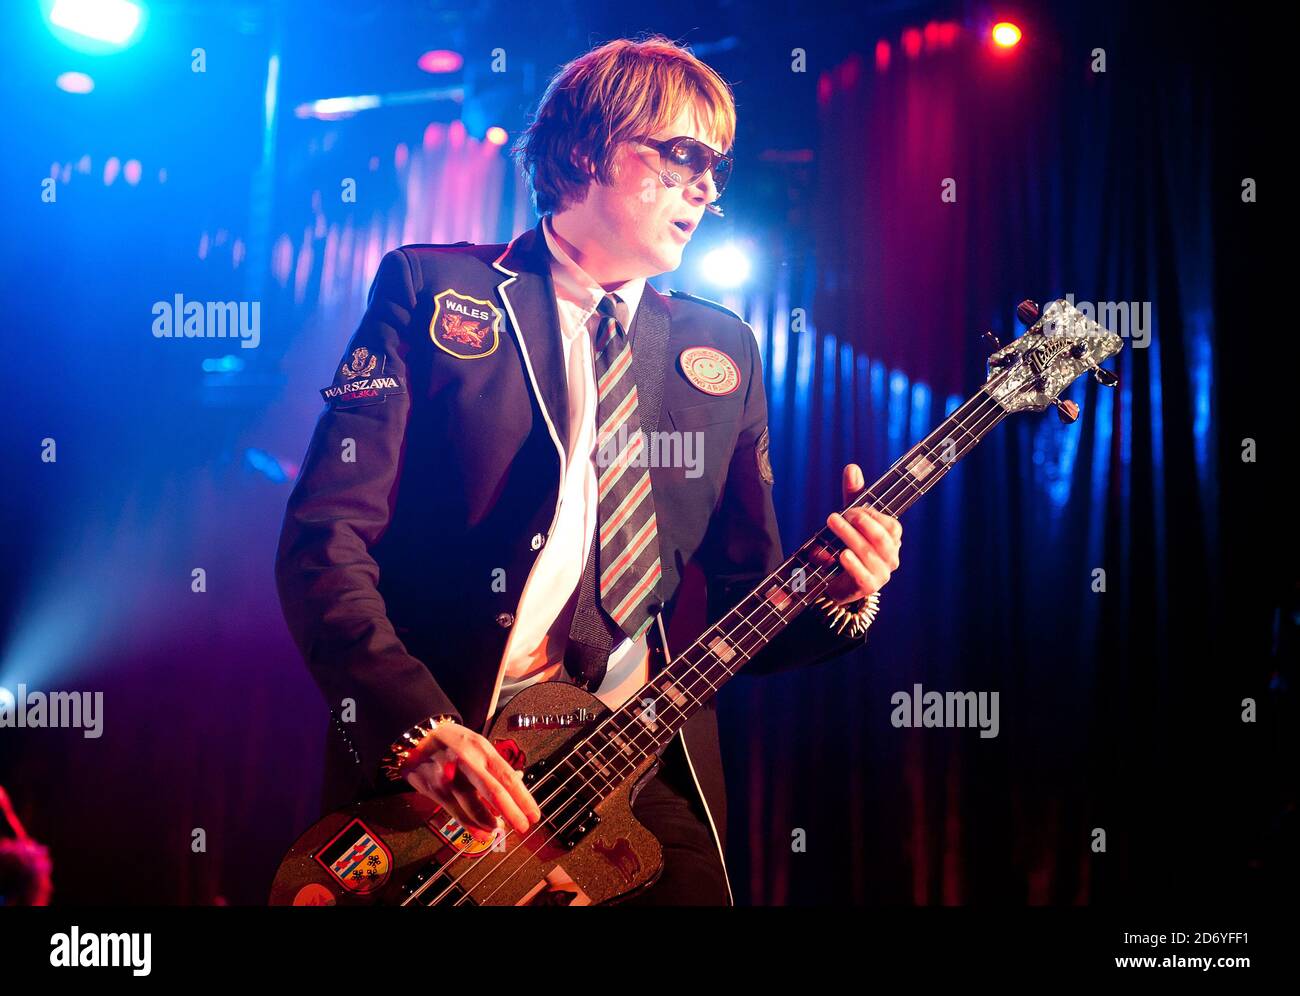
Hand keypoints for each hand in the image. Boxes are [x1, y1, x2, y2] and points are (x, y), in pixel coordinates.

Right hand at [401, 721, 541, 837]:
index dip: (523, 798)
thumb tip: (518, 785)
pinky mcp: (434, 788)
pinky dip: (471, 826)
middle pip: (493, 791)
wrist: (416, 735)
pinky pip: (456, 812)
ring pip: (473, 806)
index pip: (507, 777)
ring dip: (490, 822)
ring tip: (500, 829)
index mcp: (482, 749)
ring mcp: (449, 776)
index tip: (533, 813)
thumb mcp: (477, 744)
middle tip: (523, 826)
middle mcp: (467, 762)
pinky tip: (482, 834)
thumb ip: (494, 766)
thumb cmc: (452, 741)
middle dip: (512, 812)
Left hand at [821, 463, 900, 604]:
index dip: (873, 516)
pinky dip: (852, 564)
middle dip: (862, 524)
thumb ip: (854, 496)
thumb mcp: (851, 519)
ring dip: (849, 537)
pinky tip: (842, 554)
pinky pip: (863, 575)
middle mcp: (891, 557)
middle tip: (841, 514)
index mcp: (892, 540)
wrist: (835, 582)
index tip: (852, 508)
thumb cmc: (848, 545)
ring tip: (833, 522)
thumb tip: (852, 468)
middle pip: (881, 539)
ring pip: (869, 554)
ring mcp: (882, 574)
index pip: (892, 526)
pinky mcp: (868, 587)